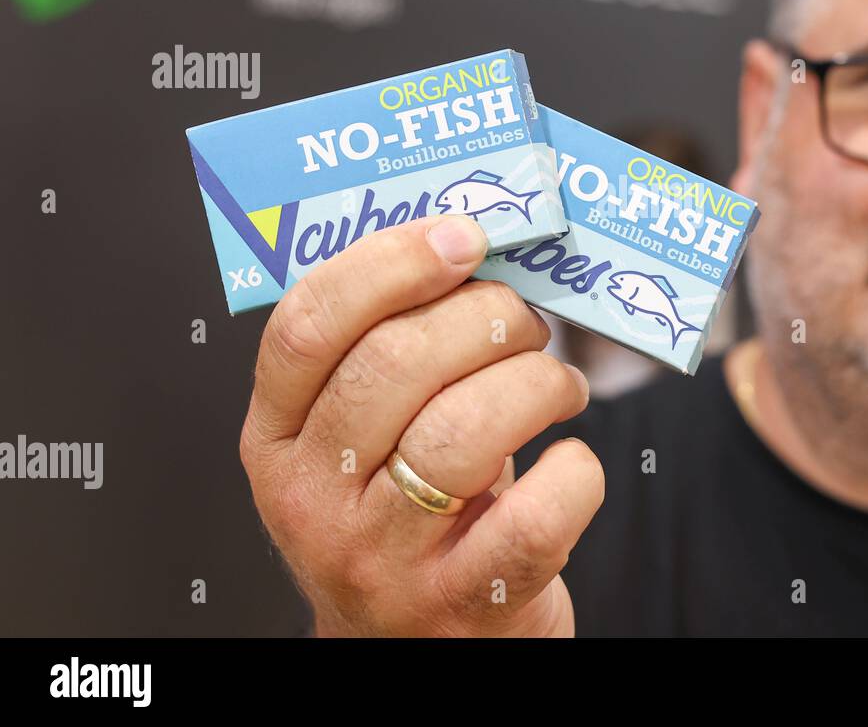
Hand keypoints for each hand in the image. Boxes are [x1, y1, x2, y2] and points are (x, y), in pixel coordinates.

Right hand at [239, 216, 603, 635]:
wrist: (419, 648)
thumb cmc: (408, 513)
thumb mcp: (365, 438)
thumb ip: (394, 353)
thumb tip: (475, 242)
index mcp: (277, 438)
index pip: (308, 326)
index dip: (390, 263)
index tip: (464, 234)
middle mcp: (312, 500)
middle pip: (393, 366)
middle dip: (485, 318)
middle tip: (527, 320)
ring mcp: (381, 560)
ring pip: (462, 432)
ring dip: (534, 383)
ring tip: (558, 383)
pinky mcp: (460, 604)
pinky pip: (532, 519)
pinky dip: (575, 473)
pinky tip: (573, 459)